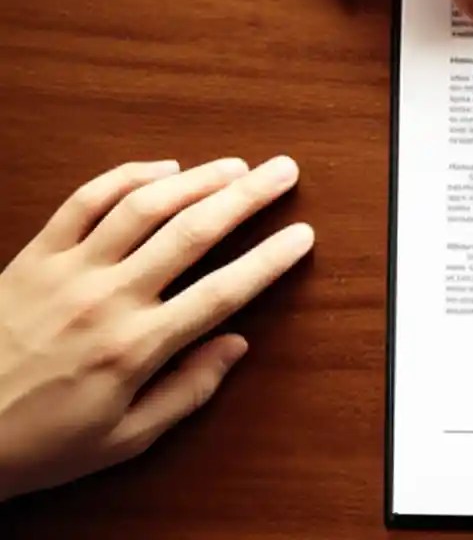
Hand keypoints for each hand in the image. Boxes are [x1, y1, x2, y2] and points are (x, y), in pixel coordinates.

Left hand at [0, 157, 313, 500]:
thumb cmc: (37, 442)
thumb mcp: (123, 439)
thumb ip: (186, 393)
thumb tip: (235, 347)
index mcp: (136, 348)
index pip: (222, 292)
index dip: (269, 260)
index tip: (301, 235)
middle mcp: (108, 300)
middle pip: (192, 232)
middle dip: (247, 197)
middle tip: (284, 171)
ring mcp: (68, 271)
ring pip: (144, 206)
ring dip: (197, 178)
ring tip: (235, 165)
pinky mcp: (34, 256)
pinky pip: (85, 202)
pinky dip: (126, 177)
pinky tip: (161, 168)